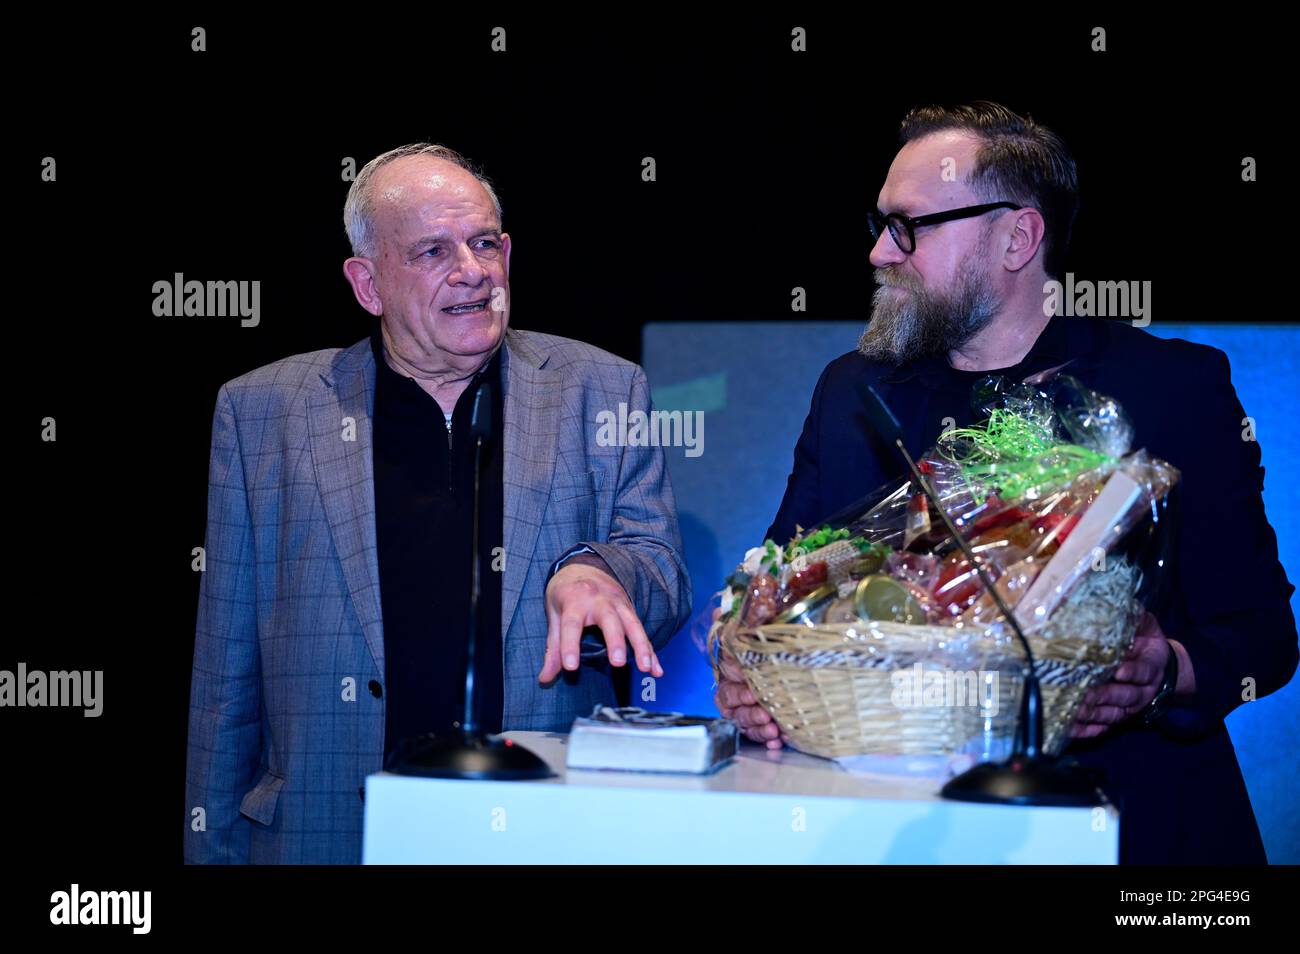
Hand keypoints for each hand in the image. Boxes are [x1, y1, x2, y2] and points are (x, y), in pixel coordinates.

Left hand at [539, 563, 662, 682]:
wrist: (583, 565)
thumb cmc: (566, 594)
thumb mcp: (554, 615)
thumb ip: (553, 648)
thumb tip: (545, 679)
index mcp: (574, 600)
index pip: (571, 624)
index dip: (569, 645)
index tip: (570, 667)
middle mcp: (599, 600)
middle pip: (609, 620)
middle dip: (615, 641)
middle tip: (617, 663)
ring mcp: (618, 603)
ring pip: (632, 624)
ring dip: (641, 647)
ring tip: (645, 668)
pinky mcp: (629, 609)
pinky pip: (642, 631)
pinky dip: (650, 650)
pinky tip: (656, 669)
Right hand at [712, 608, 788, 749]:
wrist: (781, 661)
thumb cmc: (767, 643)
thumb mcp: (762, 625)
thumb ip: (750, 614)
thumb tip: (724, 606)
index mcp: (730, 661)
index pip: (727, 666)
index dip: (736, 673)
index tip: (749, 678)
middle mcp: (731, 685)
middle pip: (730, 697)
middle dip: (746, 706)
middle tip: (763, 710)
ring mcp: (741, 706)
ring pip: (740, 718)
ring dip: (755, 726)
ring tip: (772, 728)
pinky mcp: (754, 722)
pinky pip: (753, 734)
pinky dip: (764, 739)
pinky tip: (776, 740)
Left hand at [1071, 610, 1167, 739]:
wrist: (1154, 664)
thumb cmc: (1143, 640)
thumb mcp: (1145, 625)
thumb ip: (1136, 617)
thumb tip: (1122, 603)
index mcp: (1150, 666)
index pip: (1143, 671)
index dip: (1133, 672)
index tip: (1120, 671)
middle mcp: (1141, 690)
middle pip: (1125, 696)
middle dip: (1105, 695)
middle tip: (1086, 692)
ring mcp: (1128, 706)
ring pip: (1112, 713)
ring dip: (1093, 713)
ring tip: (1074, 709)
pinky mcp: (1115, 717)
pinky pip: (1102, 727)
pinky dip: (1087, 730)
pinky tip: (1070, 729)